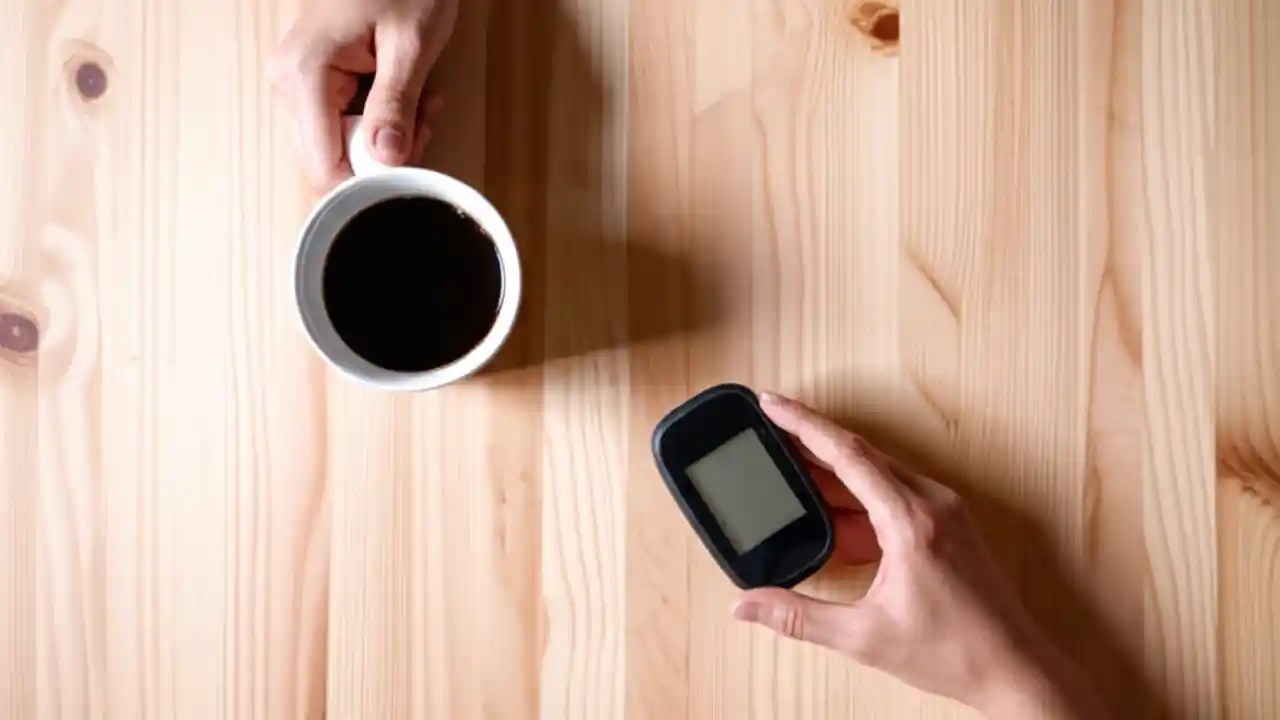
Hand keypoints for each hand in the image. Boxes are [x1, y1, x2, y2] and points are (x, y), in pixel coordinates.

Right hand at [269, 0, 456, 189]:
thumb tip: (387, 161)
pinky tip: (408, 100)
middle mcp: (289, 83)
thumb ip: (396, 104)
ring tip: (422, 104)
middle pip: (330, 162)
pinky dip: (381, 124)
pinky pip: (345, 126)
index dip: (368, 184)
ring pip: (341, 148)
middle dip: (384, 159)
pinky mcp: (314, 84)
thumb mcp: (410, 44)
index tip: (410, 167)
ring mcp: (298, 84)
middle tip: (424, 126)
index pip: (323, 167)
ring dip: (388, 140)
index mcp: (304, 73)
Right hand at [733, 393, 1106, 718]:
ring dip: (834, 469)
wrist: (1014, 668)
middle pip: (860, 453)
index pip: (846, 455)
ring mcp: (944, 510)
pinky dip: (859, 493)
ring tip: (791, 470)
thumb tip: (748, 605)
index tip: (771, 404)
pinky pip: (895, 490)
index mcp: (911, 522)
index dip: (803, 424)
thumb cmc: (955, 652)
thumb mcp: (864, 637)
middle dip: (810, 438)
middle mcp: (932, 504)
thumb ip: (799, 617)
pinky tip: (834, 512)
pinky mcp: (948, 522)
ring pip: (877, 470)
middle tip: (769, 428)